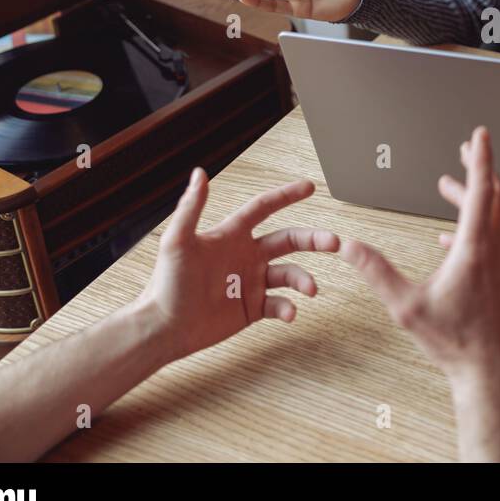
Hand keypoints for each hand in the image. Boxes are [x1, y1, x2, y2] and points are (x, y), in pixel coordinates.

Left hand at [137, 168, 339, 361]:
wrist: (164, 327)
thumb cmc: (167, 283)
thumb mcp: (178, 241)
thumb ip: (191, 207)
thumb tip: (199, 173)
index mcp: (232, 236)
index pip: (265, 208)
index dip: (286, 196)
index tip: (309, 187)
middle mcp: (246, 255)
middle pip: (288, 239)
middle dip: (313, 239)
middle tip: (335, 241)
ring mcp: (252, 282)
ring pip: (290, 274)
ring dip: (304, 279)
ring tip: (310, 289)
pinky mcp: (252, 308)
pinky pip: (280, 304)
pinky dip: (288, 308)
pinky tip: (290, 313)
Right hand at [339, 127, 499, 386]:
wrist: (491, 372)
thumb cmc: (453, 342)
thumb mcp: (405, 306)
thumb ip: (375, 271)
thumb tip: (347, 245)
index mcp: (475, 249)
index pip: (481, 190)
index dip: (480, 157)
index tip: (480, 134)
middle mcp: (496, 251)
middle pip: (493, 196)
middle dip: (476, 169)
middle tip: (463, 150)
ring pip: (493, 218)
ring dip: (472, 199)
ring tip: (447, 188)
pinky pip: (493, 240)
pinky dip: (474, 227)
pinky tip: (449, 239)